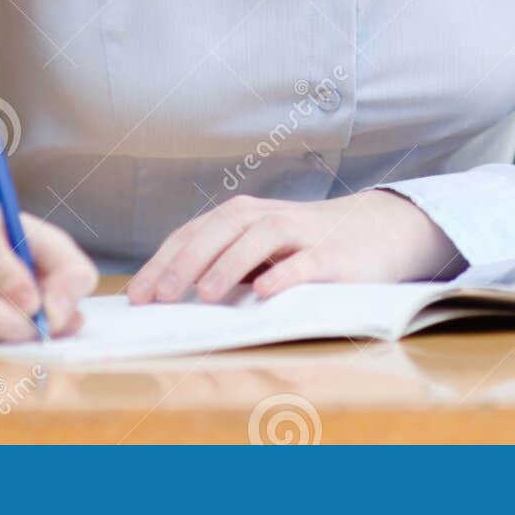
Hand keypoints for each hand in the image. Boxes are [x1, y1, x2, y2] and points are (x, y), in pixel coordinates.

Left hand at [125, 189, 463, 304]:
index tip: (138, 295)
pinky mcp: (335, 256)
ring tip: (205, 294)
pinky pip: (308, 261)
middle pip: (223, 227)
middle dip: (187, 260)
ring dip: (230, 263)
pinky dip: (286, 273)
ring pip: (262, 236)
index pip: (196, 232)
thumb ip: (222, 263)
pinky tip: (265, 291)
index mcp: (245, 217)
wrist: (376, 231)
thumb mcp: (259, 251)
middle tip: (160, 296)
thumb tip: (167, 294)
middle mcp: (270, 218)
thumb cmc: (305, 247)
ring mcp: (304, 234)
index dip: (165, 261)